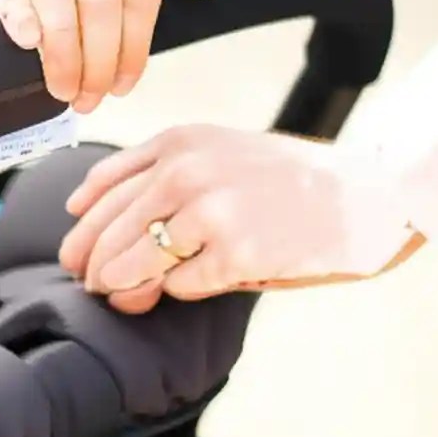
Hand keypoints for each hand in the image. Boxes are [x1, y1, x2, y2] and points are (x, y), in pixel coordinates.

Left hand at [57, 125, 424, 313]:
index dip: (82, 228)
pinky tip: (191, 283)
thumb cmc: (281, 178)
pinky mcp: (236, 254)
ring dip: (123, 285)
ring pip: (134, 262)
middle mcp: (187, 171)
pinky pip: (179, 284)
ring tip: (123, 294)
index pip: (102, 189)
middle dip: (93, 264)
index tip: (73, 252)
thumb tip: (82, 216)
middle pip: (110, 231)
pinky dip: (177, 290)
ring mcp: (211, 213)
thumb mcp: (214, 150)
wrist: (364, 195)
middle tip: (91, 283)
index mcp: (178, 142)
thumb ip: (152, 175)